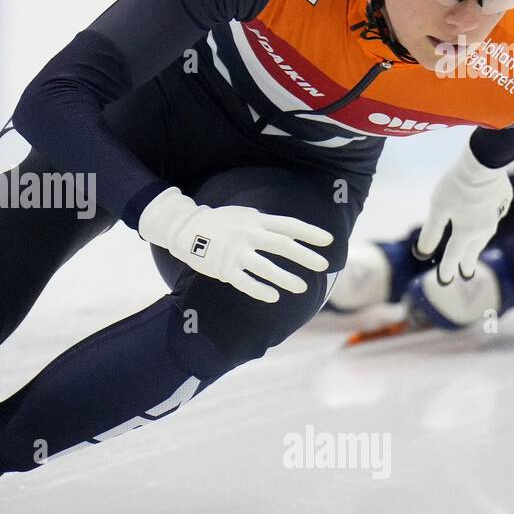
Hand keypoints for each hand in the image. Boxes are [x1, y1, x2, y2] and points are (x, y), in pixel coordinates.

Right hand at [138, 186, 332, 302]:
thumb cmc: (219, 223)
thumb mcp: (243, 215)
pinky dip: (260, 290)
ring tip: (302, 287)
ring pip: (265, 267)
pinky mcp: (223, 267)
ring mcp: (235, 251)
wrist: (185, 228)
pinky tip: (274, 297)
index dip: (309, 233)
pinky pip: (245, 282)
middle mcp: (247, 234)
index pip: (288, 225)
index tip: (329, 241)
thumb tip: (289, 232)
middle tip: (323, 266)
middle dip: (304, 256)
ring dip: (285, 278)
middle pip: (281, 245)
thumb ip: (265, 223)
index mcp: (255, 220)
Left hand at [416, 142, 512, 283]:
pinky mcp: (503, 200)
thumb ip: (431, 232)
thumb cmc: (457, 185)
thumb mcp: (438, 209)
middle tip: (467, 274)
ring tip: (473, 250)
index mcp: (467, 231)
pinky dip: (486, 222)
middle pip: (473, 249)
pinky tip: (484, 219)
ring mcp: (497, 213)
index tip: (444, 281)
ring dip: (478, 244)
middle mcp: (485, 227)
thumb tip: (422, 254)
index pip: (454, 255)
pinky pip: (493, 216)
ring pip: (485, 234)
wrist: (485, 161)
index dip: (448, 269)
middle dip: (468, 262)